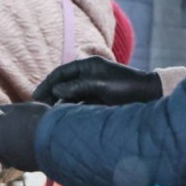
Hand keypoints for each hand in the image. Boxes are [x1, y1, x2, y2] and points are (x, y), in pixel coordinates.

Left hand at [0, 102, 49, 171]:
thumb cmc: (35, 118)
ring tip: (23, 143)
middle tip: (8, 135)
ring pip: (2, 154)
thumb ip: (7, 112)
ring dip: (8, 151)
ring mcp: (5, 158)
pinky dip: (21, 157)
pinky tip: (31, 151)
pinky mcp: (18, 167)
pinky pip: (16, 161)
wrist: (52, 140)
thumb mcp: (19, 108)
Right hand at [32, 57, 162, 105]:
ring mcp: (93, 87)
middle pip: (62, 84)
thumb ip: (77, 87)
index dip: (46, 84)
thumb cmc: (127, 87)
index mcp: (88, 65)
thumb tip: (56, 90)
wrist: (149, 96)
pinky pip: (79, 103)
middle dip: (49, 95)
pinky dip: (69, 110)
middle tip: (37, 109)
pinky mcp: (98, 99)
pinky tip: (63, 119)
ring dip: (58, 104)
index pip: (60, 73)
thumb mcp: (101, 85)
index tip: (35, 97)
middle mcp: (88, 75)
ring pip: (69, 95)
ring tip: (47, 117)